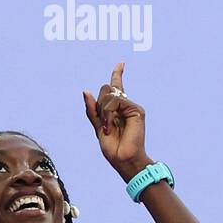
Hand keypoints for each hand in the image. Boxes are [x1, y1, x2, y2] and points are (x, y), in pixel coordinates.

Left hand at [82, 62, 150, 178]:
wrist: (124, 159)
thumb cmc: (112, 147)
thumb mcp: (97, 127)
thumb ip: (92, 110)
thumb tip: (85, 91)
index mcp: (116, 110)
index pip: (116, 88)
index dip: (117, 75)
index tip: (121, 63)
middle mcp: (126, 106)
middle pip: (107, 91)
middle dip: (99, 107)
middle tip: (105, 127)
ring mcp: (132, 107)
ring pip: (110, 97)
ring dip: (104, 114)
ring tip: (108, 129)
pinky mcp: (137, 110)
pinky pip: (116, 102)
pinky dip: (109, 114)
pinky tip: (111, 126)